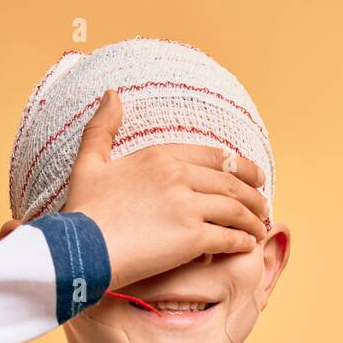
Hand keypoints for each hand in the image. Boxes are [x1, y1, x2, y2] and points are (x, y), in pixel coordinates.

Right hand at [59, 89, 268, 289]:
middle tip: (262, 205)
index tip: (253, 176)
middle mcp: (179, 176)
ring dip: (253, 220)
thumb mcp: (89, 162)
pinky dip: (243, 241)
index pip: (215, 157)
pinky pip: (229, 237)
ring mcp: (188, 206)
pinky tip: (248, 245)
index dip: (240, 167)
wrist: (79, 248)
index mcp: (160, 156)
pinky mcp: (192, 237)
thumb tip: (112, 94)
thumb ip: (103, 128)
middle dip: (254, 195)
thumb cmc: (82, 211)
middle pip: (232, 182)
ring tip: (259, 229)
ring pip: (236, 209)